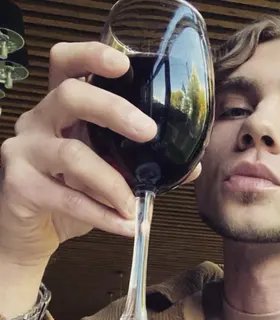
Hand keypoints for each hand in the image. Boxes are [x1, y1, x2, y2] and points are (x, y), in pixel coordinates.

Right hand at [0, 41, 200, 268]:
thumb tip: (191, 165)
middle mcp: (38, 121)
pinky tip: (124, 226)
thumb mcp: (109, 173)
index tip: (123, 64)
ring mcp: (24, 151)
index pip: (65, 64)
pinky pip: (68, 199)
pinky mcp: (19, 185)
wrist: (33, 234)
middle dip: (113, 110)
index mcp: (61, 109)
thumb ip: (140, 164)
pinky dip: (103, 216)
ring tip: (135, 207)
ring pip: (72, 155)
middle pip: (70, 96)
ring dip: (113, 183)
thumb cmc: (71, 195)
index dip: (90, 56)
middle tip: (148, 131)